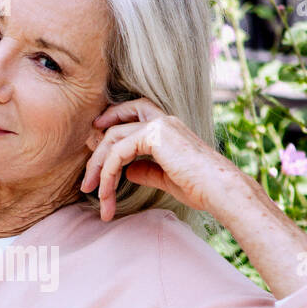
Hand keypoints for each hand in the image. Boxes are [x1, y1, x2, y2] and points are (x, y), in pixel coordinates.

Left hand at [79, 98, 233, 219]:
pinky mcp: (154, 135)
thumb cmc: (201, 188)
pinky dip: (108, 173)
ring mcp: (159, 124)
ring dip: (98, 167)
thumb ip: (147, 170)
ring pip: (113, 139)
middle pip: (116, 127)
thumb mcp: (167, 178)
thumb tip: (128, 171)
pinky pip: (118, 151)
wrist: (219, 189)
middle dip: (97, 154)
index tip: (93, 140)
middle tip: (86, 182)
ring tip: (93, 194)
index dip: (110, 122)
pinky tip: (106, 193)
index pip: (132, 113)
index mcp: (168, 127)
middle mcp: (163, 120)